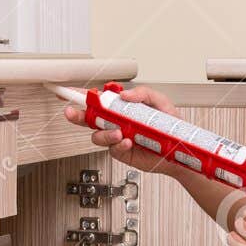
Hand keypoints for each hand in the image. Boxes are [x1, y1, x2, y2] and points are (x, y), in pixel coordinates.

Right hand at [62, 84, 186, 176]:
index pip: (98, 101)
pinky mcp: (122, 153)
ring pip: (98, 136)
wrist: (178, 150)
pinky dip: (118, 145)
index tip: (67, 93)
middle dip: (78, 115)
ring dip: (105, 133)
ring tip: (119, 133)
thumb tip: (126, 95)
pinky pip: (112, 149)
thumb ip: (143, 94)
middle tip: (71, 113)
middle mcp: (116, 123)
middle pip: (89, 119)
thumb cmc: (169, 126)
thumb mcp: (159, 102)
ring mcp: (117, 138)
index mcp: (121, 108)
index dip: (80, 96)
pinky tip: (128, 142)